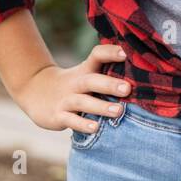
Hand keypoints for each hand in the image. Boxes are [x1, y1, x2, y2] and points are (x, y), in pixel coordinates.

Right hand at [13, 43, 132, 135]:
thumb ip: (108, 72)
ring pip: (83, 101)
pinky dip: (82, 124)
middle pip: (91, 80)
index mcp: (85, 70)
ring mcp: (65, 99)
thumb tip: (144, 71)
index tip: (126, 53)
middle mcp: (76, 83)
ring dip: (101, 106)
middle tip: (128, 88)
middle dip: (109, 84)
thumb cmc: (74, 84)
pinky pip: (70, 120)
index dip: (110, 52)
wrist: (35, 91)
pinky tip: (96, 128)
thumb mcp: (86, 74)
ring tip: (118, 111)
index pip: (97, 55)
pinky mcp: (57, 116)